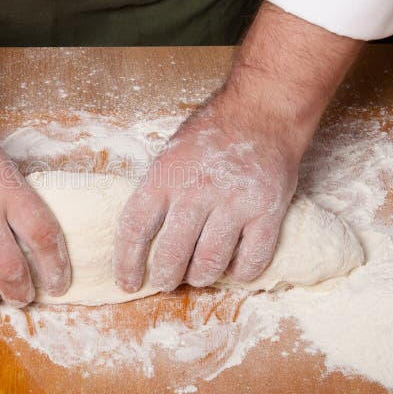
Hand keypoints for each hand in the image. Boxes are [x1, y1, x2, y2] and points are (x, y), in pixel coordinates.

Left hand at [113, 91, 300, 290]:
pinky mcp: (267, 210)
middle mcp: (196, 190)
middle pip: (171, 253)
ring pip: (209, 262)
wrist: (262, 111)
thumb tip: (141, 238)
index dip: (126, 262)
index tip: (126, 282)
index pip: (135, 228)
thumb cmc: (211, 134)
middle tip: (165, 282)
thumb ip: (158, 190)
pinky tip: (233, 270)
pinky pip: (252, 258)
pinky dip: (240, 273)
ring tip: (197, 276)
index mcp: (165, 175)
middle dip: (164, 277)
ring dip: (200, 277)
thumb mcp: (171, 153)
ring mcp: (234, 202)